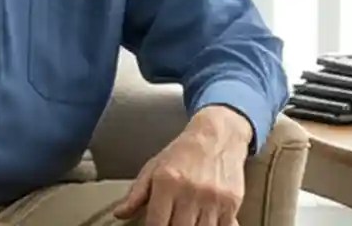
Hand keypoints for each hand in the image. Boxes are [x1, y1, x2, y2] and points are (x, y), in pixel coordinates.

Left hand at [113, 106, 251, 224]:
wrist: (218, 135)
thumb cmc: (183, 152)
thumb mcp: (154, 167)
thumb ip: (136, 193)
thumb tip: (119, 214)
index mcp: (167, 182)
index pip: (156, 225)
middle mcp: (191, 191)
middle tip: (171, 222)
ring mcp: (213, 198)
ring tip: (188, 222)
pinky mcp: (232, 202)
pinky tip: (205, 223)